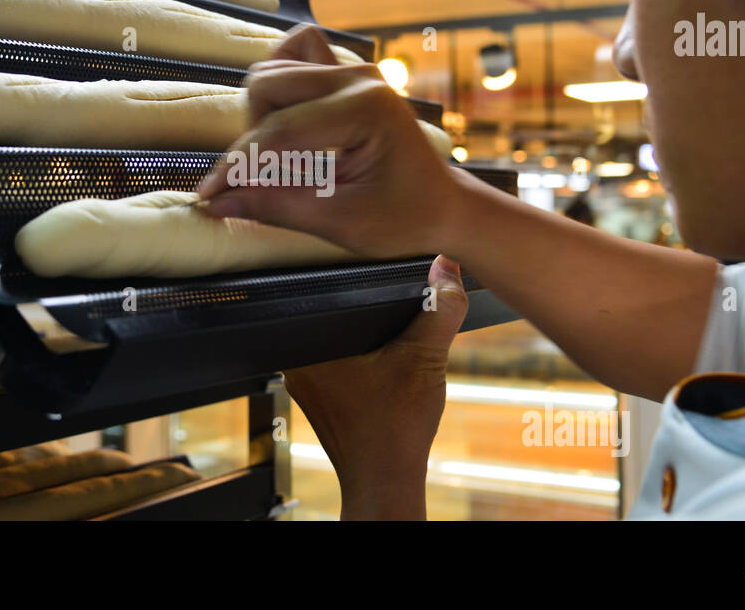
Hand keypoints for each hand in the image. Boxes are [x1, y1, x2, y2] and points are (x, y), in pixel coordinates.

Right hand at [196, 25, 467, 258]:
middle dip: (251, 138)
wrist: (444, 205)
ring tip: (281, 157)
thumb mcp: (341, 223)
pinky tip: (286, 119)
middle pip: (267, 87)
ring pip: (273, 70)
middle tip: (261, 181)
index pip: (280, 131)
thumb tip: (216, 203)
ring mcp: (354, 69)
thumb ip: (276, 206)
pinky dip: (279, 84)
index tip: (206, 195)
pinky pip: (294, 56)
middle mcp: (359, 77)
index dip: (237, 166)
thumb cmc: (405, 218)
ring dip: (262, 113)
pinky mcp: (347, 72)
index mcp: (366, 109)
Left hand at [284, 255, 468, 519]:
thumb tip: (448, 266)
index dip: (345, 273)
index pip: (317, 292)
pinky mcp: (324, 397)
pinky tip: (386, 348)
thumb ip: (439, 309)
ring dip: (364, 328)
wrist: (387, 482)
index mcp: (303, 349)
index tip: (368, 261)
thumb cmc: (394, 429)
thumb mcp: (424, 359)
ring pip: (337, 338)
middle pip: (329, 314)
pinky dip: (364, 352)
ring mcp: (308, 383)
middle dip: (361, 301)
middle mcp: (296, 364)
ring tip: (390, 311)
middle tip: (387, 284)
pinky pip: (342, 359)